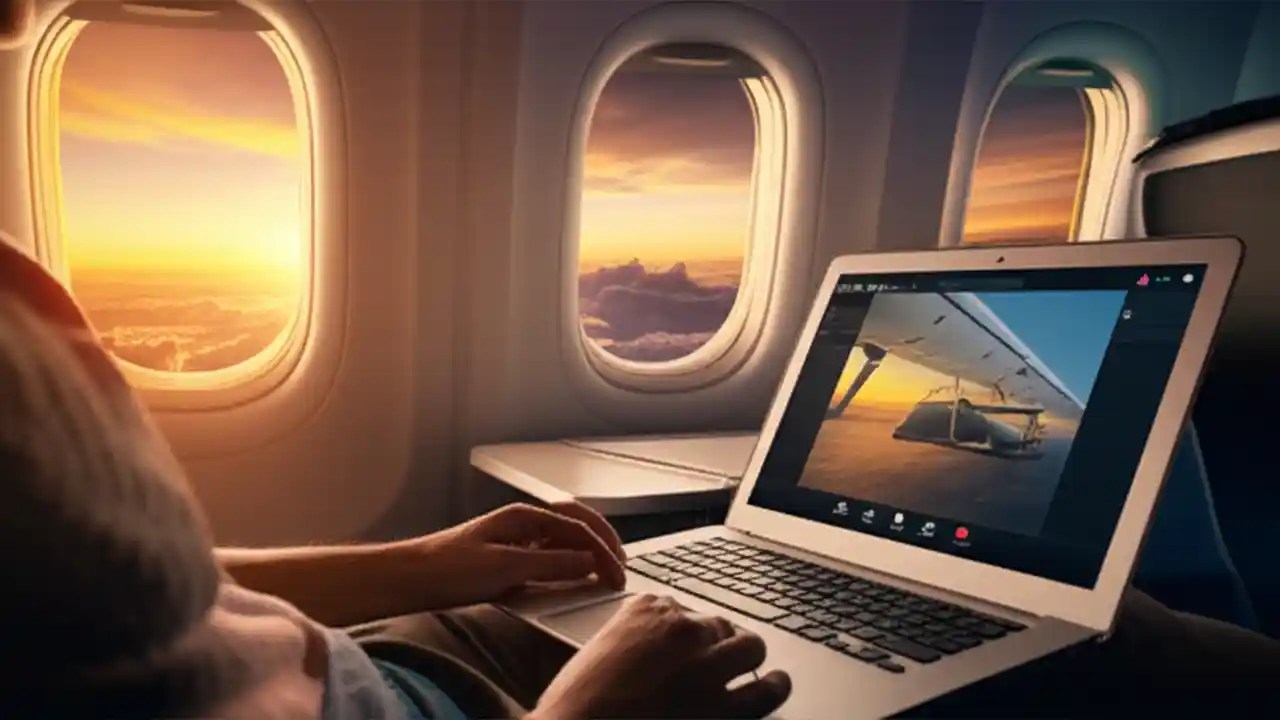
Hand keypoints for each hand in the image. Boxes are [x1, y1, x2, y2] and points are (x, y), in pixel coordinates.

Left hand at [402, 502, 626, 608]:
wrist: (410, 578)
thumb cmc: (447, 568)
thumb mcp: (505, 568)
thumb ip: (551, 563)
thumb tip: (590, 562)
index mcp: (525, 517)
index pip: (579, 529)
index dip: (603, 551)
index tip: (616, 574)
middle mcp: (523, 523)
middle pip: (577, 523)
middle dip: (604, 540)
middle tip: (621, 565)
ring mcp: (516, 538)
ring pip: (565, 537)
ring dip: (589, 550)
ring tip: (606, 569)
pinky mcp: (508, 557)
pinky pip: (549, 554)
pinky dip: (569, 562)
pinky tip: (574, 577)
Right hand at [531, 594, 791, 718]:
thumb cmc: (575, 706)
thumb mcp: (598, 656)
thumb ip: (633, 645)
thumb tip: (657, 661)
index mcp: (645, 609)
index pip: (684, 610)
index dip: (688, 635)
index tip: (686, 649)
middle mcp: (680, 627)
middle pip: (718, 625)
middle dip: (718, 644)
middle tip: (713, 666)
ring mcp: (704, 663)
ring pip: (748, 647)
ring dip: (746, 659)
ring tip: (752, 671)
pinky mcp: (720, 705)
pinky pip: (765, 690)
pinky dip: (774, 686)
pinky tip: (776, 684)